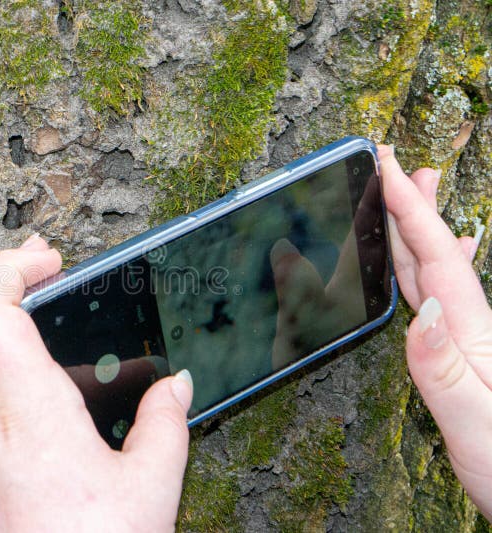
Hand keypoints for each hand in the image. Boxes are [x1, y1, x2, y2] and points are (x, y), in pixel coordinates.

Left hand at [0, 234, 193, 531]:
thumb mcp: (153, 488)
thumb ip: (166, 423)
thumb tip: (174, 387)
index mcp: (31, 415)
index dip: (9, 268)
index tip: (50, 258)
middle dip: (3, 280)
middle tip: (47, 268)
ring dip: (6, 323)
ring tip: (58, 319)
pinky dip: (12, 367)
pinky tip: (60, 385)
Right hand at [379, 145, 491, 518]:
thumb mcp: (474, 424)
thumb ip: (443, 369)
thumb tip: (423, 309)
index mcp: (469, 333)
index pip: (437, 257)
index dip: (411, 208)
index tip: (388, 168)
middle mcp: (470, 327)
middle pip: (438, 251)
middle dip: (413, 203)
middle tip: (394, 163)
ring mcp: (469, 338)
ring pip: (437, 268)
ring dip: (419, 227)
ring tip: (411, 191)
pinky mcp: (463, 353)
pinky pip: (439, 295)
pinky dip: (430, 266)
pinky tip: (438, 262)